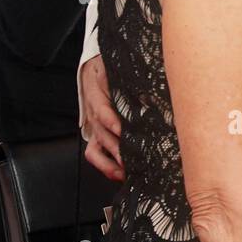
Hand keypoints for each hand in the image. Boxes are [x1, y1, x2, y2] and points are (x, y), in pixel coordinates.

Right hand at [82, 54, 123, 180]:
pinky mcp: (95, 135)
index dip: (111, 122)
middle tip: (130, 159)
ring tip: (125, 171)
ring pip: (94, 149)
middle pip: (101, 135)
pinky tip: (119, 173)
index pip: (102, 110)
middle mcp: (93, 113)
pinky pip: (94, 154)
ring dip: (109, 162)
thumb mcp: (116, 69)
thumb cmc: (107, 68)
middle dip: (115, 149)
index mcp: (97, 94)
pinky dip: (105, 166)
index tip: (121, 130)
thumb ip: (130, 81)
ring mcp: (93, 127)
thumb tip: (149, 96)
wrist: (91, 69)